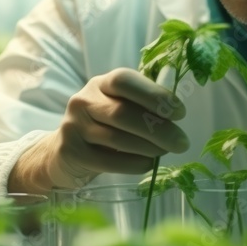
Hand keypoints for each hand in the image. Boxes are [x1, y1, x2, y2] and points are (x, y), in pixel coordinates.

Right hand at [10, 68, 188, 192]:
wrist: (64, 153)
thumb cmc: (104, 127)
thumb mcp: (120, 107)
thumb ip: (143, 107)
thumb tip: (175, 116)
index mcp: (101, 83)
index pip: (125, 81)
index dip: (154, 95)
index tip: (180, 112)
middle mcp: (84, 101)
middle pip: (123, 113)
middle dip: (158, 129)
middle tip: (182, 142)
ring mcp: (74, 126)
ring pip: (117, 138)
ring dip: (148, 147)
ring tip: (165, 152)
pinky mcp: (72, 152)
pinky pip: (109, 161)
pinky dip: (134, 164)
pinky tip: (147, 164)